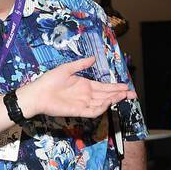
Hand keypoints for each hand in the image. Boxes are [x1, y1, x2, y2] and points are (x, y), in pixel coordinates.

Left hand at [16, 56, 131, 119]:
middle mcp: (86, 95)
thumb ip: (81, 64)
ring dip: (113, 99)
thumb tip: (93, 58)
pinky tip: (108, 102)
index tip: (127, 86)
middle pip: (107, 95)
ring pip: (102, 103)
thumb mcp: (67, 68)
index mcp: (85, 85)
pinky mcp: (77, 111)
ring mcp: (83, 103)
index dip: (116, 87)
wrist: (38, 93)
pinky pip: (92, 111)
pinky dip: (101, 108)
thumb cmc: (49, 80)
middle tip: (132, 94)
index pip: (104, 87)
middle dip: (120, 94)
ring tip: (123, 95)